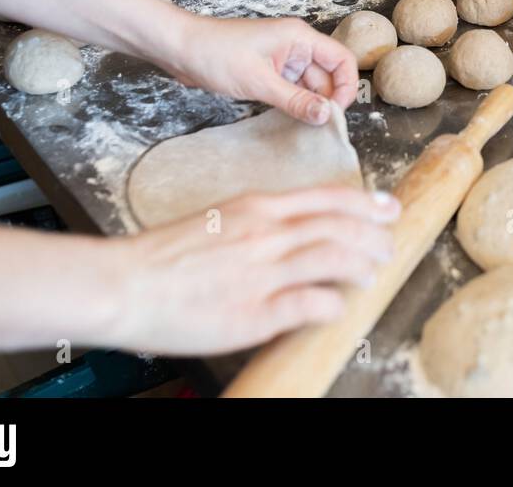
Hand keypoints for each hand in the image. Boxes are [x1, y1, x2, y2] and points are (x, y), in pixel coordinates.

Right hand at [113, 187, 400, 354]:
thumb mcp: (219, 220)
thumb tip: (296, 231)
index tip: (389, 207)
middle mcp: (265, 235)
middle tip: (390, 244)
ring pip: (333, 258)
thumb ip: (259, 224)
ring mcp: (262, 273)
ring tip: (373, 273)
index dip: (365, 203)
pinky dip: (332, 303)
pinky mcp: (254, 312)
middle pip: (339, 226)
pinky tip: (338, 306)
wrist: (122, 284)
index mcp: (257, 209)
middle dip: (373, 235)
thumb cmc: (164, 256)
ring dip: (361, 266)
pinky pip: (309, 304)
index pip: (327, 199)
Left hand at [161, 16, 358, 124]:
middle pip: (327, 75)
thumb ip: (296, 100)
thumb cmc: (215, 54)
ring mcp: (281, 58)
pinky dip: (292, 102)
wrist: (178, 48)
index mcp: (300, 38)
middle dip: (325, 100)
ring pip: (308, 84)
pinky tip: (289, 119)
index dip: (346, 86)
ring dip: (307, 103)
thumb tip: (325, 116)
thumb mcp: (259, 82)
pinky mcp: (267, 70)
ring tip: (303, 126)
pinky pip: (290, 88)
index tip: (334, 113)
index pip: (342, 60)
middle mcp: (295, 46)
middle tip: (318, 127)